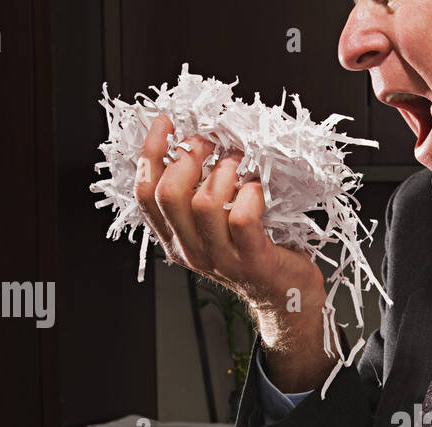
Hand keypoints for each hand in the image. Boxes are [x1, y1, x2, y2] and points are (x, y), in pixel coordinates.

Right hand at [134, 115, 331, 391]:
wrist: (286, 299)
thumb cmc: (255, 254)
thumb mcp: (215, 228)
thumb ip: (198, 197)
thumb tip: (193, 146)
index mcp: (176, 239)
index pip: (145, 193)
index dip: (151, 153)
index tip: (166, 124)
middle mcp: (192, 250)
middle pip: (169, 194)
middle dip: (189, 157)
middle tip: (211, 144)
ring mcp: (221, 258)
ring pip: (204, 203)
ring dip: (224, 173)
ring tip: (239, 167)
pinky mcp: (252, 260)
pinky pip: (242, 218)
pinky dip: (250, 195)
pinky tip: (257, 191)